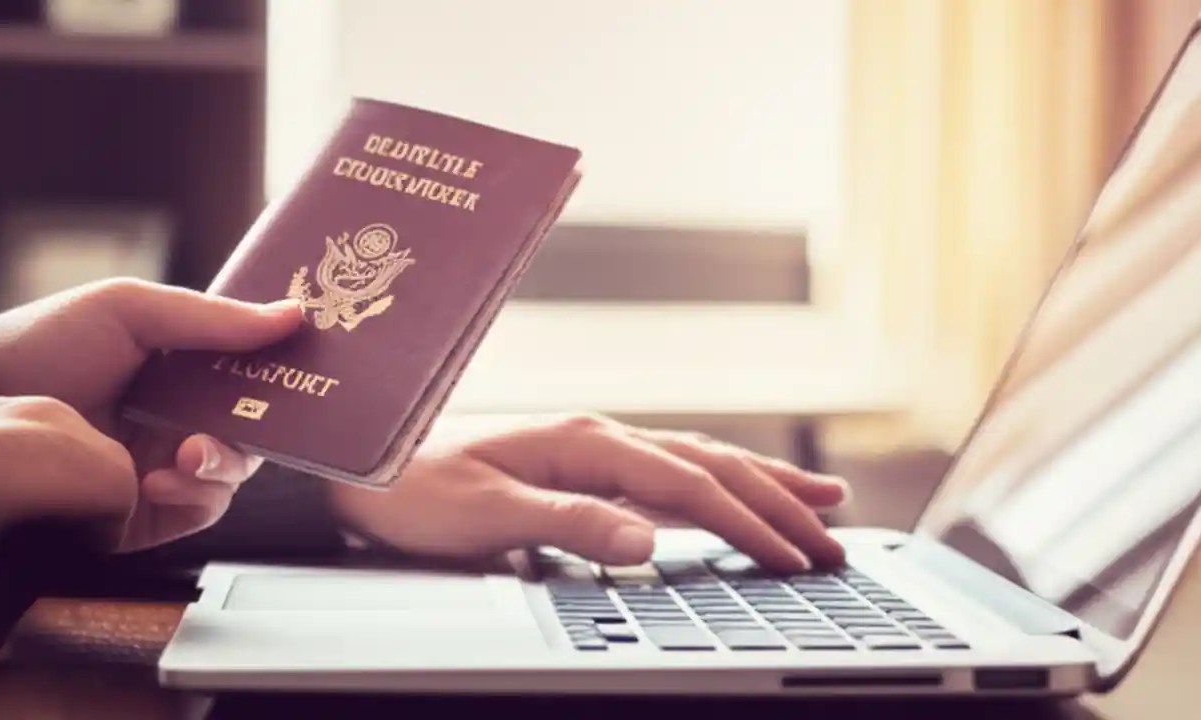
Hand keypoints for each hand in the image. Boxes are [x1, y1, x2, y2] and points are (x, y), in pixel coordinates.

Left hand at [0, 279, 302, 550]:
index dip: (283, 369)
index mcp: (177, 366)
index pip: (250, 371)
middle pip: (254, 424)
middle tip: (262, 415)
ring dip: (226, 462)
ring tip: (190, 452)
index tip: (312, 363)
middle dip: (265, 422)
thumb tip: (295, 315)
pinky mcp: (141, 515)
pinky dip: (195, 496)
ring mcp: (160, 466)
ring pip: (234, 470)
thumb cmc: (33, 348)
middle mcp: (174, 417)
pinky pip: (200, 510)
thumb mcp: (124, 309)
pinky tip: (159, 480)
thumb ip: (211, 317)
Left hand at [328, 414, 849, 572]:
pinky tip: (735, 492)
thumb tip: (647, 542)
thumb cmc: (414, 491)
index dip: (748, 522)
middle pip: (711, 465)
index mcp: (586, 442)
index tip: (796, 558)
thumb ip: (569, 523)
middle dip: (778, 503)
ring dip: (762, 483)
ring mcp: (595, 447)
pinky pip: (672, 468)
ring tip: (821, 500)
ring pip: (699, 460)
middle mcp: (600, 435)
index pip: (688, 485)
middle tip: (836, 540)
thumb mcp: (485, 515)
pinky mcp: (585, 463)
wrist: (364, 466)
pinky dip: (720, 481)